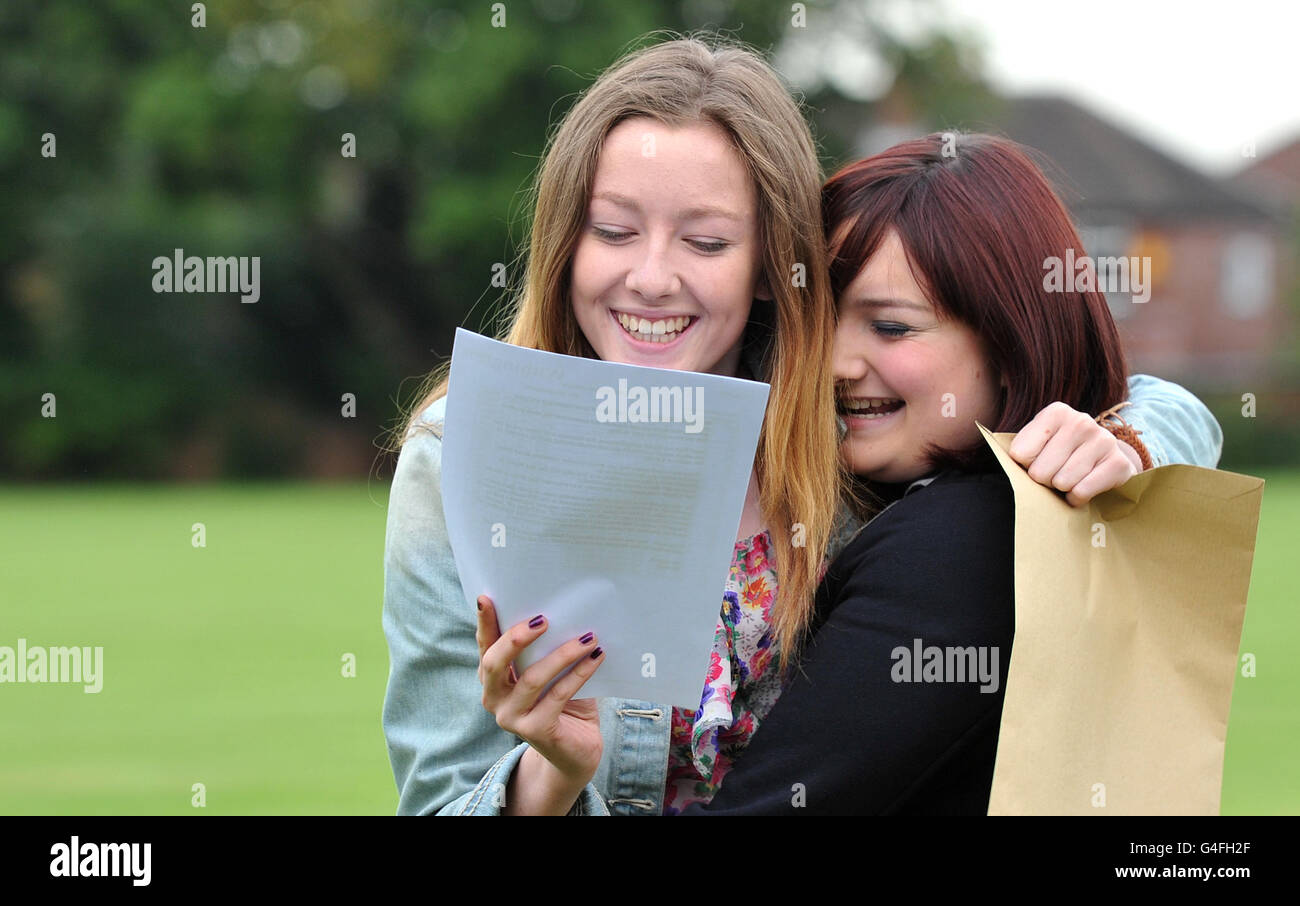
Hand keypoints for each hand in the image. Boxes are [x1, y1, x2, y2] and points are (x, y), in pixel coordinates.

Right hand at [475, 595, 605, 786]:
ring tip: (588, 637)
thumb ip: (545, 648)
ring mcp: (511, 718)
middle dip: (516, 637)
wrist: (575, 750)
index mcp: (493, 680)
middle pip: (493, 664)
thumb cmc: (562, 701)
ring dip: (563, 653)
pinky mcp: (535, 730)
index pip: (485, 647)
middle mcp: (494, 699)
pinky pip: (558, 695)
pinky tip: (596, 657)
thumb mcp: (550, 672)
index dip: (484, 623)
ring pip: (532, 679)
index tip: (486, 598)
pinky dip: (579, 673)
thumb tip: (565, 609)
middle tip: (543, 619)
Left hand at [1009, 402, 1141, 506]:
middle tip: (1057, 473)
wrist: (1107, 460)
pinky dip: (1077, 498)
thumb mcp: (1040, 442)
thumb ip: (1019, 449)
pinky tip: (1083, 488)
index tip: (1038, 460)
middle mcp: (1081, 421)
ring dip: (1063, 488)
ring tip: (1071, 478)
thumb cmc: (1062, 453)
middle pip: (1040, 471)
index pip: (1020, 454)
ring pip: (1062, 482)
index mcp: (1056, 412)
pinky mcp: (1119, 463)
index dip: (1026, 465)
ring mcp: (1103, 440)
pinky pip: (1082, 491)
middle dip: (1045, 480)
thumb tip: (995, 452)